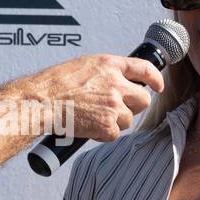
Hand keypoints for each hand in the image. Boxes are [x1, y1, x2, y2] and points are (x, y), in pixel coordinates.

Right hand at [18, 54, 164, 142]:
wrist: (41, 102)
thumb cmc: (55, 84)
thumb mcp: (83, 66)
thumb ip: (105, 72)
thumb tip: (118, 81)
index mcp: (110, 65)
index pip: (144, 69)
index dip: (155, 79)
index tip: (158, 86)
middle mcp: (116, 84)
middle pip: (143, 100)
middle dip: (134, 106)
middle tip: (117, 109)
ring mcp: (113, 106)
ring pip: (128, 119)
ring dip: (115, 121)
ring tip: (93, 116)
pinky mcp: (108, 125)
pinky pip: (115, 134)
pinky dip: (104, 134)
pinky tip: (89, 126)